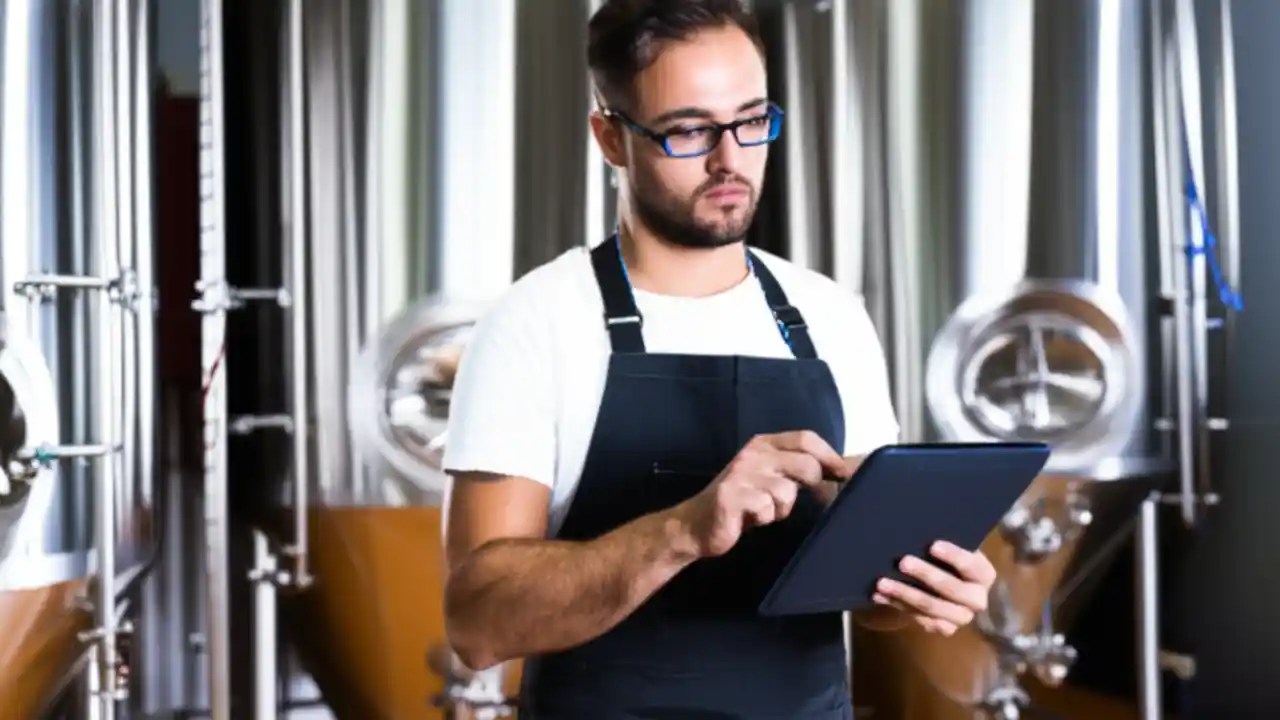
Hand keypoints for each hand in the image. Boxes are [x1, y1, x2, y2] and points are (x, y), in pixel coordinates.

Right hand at [674, 431, 850, 557]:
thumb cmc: (740, 501)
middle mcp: (753, 454)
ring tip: (765, 510)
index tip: (843, 473)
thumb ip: (795, 469)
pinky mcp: (731, 496)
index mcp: (763, 444)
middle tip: (796, 497)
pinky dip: (765, 518)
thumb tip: (839, 471)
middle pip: (805, 463)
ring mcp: (741, 474)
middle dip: (811, 484)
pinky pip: (766, 509)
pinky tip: (751, 519)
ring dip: (782, 508)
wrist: (696, 524)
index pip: (805, 438)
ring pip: (787, 491)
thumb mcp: (768, 476)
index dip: (829, 455)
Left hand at [872, 540, 996, 635]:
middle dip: (926, 574)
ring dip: (905, 593)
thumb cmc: (943, 558)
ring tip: (882, 583)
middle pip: (952, 589)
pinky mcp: (943, 628)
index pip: (972, 566)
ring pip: (932, 607)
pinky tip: (879, 595)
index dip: (954, 556)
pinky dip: (896, 605)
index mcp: (983, 574)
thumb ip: (941, 543)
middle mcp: (977, 599)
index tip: (933, 545)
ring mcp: (960, 617)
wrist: (937, 584)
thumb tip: (918, 531)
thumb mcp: (948, 548)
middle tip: (902, 562)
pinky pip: (919, 618)